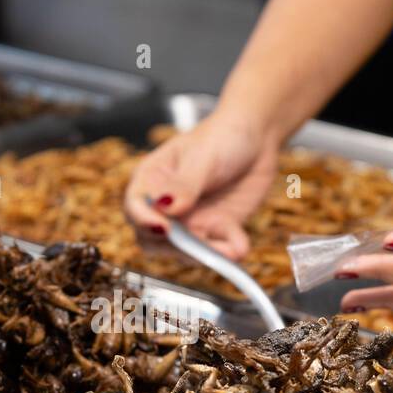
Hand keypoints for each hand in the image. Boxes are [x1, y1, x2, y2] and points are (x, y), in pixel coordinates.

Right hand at [123, 106, 280, 259]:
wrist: (257, 138)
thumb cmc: (221, 136)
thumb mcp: (202, 156)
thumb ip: (184, 185)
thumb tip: (165, 208)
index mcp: (151, 180)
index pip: (136, 207)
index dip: (144, 221)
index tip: (164, 228)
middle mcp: (165, 207)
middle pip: (154, 239)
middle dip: (175, 246)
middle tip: (198, 242)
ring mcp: (190, 221)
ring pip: (185, 252)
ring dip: (205, 256)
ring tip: (229, 251)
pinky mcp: (215, 229)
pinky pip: (217, 250)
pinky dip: (228, 252)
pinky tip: (240, 247)